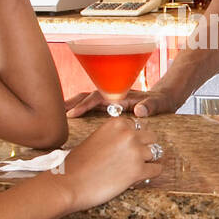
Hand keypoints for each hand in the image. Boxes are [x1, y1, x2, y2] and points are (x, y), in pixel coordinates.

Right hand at [57, 116, 164, 209]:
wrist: (68, 184)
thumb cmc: (76, 165)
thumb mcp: (95, 139)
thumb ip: (112, 136)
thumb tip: (126, 142)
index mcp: (117, 123)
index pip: (137, 125)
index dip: (133, 138)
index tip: (126, 148)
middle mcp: (128, 134)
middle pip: (151, 137)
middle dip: (143, 147)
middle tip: (132, 159)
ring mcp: (135, 152)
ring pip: (156, 153)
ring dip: (147, 161)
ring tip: (133, 170)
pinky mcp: (139, 171)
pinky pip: (157, 169)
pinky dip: (150, 174)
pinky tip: (138, 178)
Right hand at [63, 86, 178, 119]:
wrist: (165, 98)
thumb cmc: (162, 102)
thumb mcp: (159, 104)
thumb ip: (150, 107)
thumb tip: (140, 111)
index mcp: (121, 96)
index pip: (98, 98)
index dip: (84, 106)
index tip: (71, 115)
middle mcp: (113, 97)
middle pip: (87, 97)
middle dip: (70, 103)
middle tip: (53, 113)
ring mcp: (111, 102)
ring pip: (88, 103)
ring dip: (73, 107)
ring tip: (56, 117)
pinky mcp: (111, 109)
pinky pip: (93, 110)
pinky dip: (81, 113)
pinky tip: (71, 123)